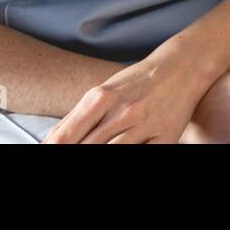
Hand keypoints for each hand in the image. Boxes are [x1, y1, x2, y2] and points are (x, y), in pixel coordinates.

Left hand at [44, 49, 211, 143]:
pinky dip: (127, 157)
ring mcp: (145, 126)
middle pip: (87, 148)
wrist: (183, 66)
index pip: (65, 137)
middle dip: (72, 157)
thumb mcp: (105, 91)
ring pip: (112, 154)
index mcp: (102, 97)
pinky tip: (122, 153)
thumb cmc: (138, 80)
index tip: (45, 154)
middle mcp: (122, 111)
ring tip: (95, 153)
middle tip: (62, 163)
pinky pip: (141, 156)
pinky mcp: (166, 138)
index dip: (52, 150)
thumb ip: (78, 118)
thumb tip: (51, 142)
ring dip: (97, 158)